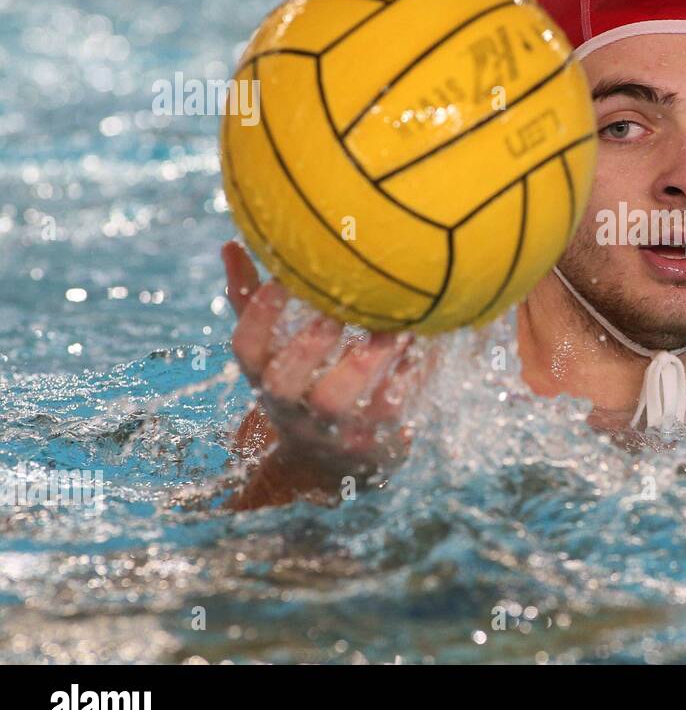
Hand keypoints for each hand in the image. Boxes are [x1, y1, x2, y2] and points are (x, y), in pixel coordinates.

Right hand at [222, 240, 431, 483]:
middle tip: (335, 311)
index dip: (258, 315)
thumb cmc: (302, 386)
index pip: (246, 349)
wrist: (332, 465)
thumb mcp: (274, 354)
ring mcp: (331, 428)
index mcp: (264, 378)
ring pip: (340, 400)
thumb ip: (253, 301)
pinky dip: (410, 372)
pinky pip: (391, 406)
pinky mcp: (373, 440)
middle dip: (306, 345)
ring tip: (394, 324)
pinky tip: (428, 340)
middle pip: (283, 383)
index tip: (281, 279)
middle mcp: (291, 407)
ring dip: (365, 360)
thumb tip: (232, 243)